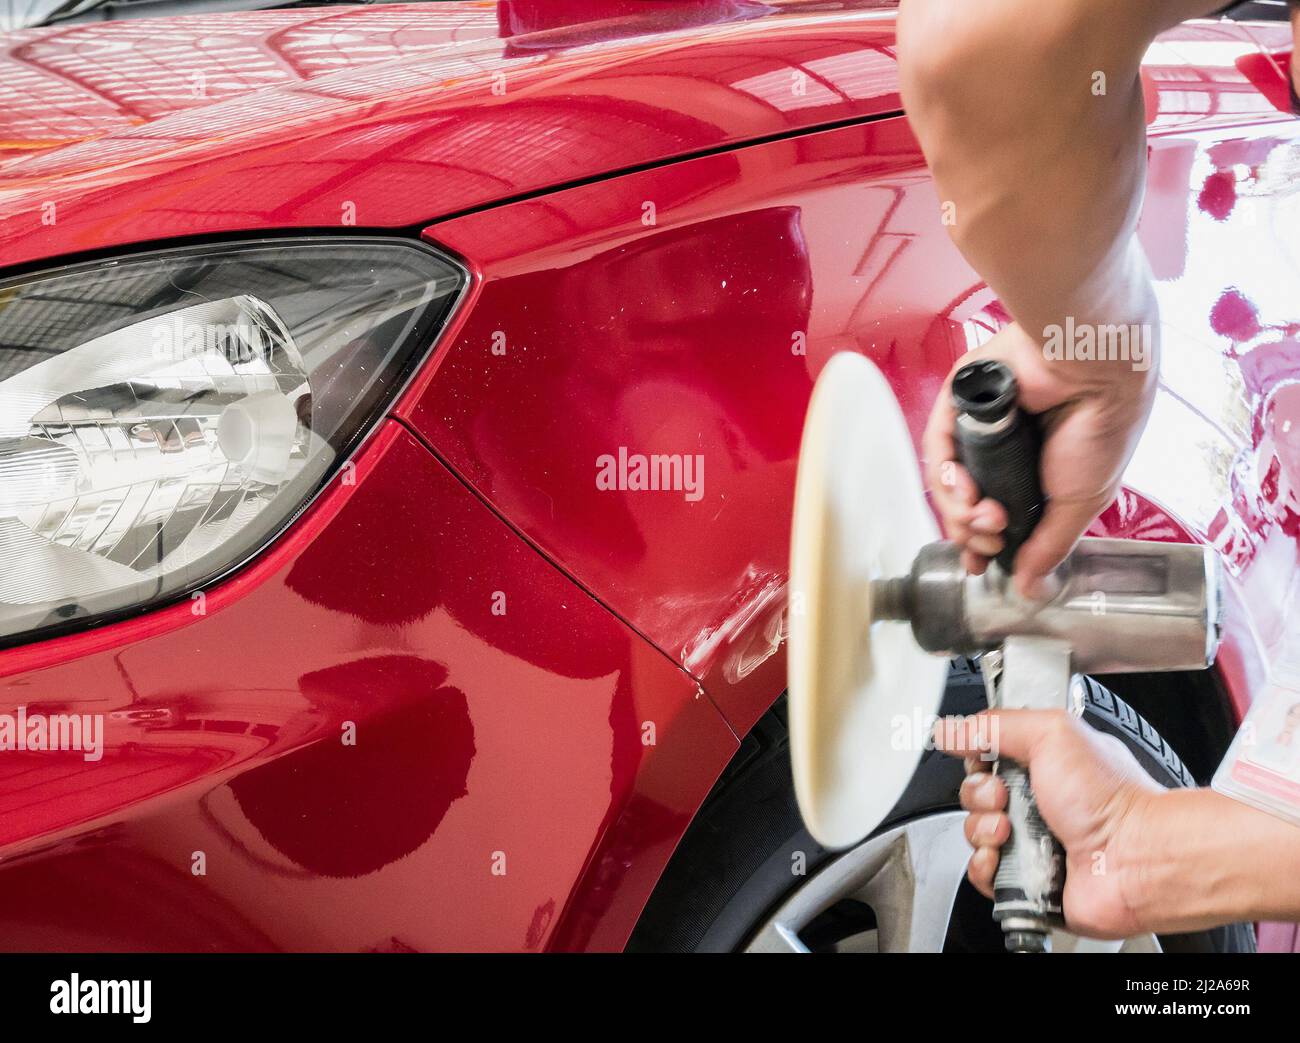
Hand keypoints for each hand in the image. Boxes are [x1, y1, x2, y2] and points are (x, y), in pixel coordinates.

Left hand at [923, 323, 1154, 597]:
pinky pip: (938, 446)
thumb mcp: (1079, 503)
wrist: (1096, 373)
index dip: (980, 545)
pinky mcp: (960, 403)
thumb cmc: (1101, 432)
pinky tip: (962, 487)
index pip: (991, 517)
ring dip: (958, 509)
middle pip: (962, 505)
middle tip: (991, 535)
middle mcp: (1001, 454)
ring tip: (984, 514)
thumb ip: (1049, 546)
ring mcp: (979, 429)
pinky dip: (944, 475)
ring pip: (946, 482)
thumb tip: (1030, 588)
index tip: (979, 564)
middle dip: (972, 531)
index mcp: (1031, 474)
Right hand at [933, 709, 1161, 939]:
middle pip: (974, 794)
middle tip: (1006, 797)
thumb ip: (995, 723)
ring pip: (974, 834)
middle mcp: (1037, 802)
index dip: (978, 759)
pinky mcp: (1026, 881)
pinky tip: (1006, 857)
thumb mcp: (1051, 732)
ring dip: (984, 830)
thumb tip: (951, 728)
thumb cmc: (1111, 798)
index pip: (985, 756)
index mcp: (1045, 764)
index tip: (988, 760)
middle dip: (980, 795)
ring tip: (1012, 830)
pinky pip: (982, 874)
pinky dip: (986, 866)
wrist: (1135, 858)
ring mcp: (1031, 842)